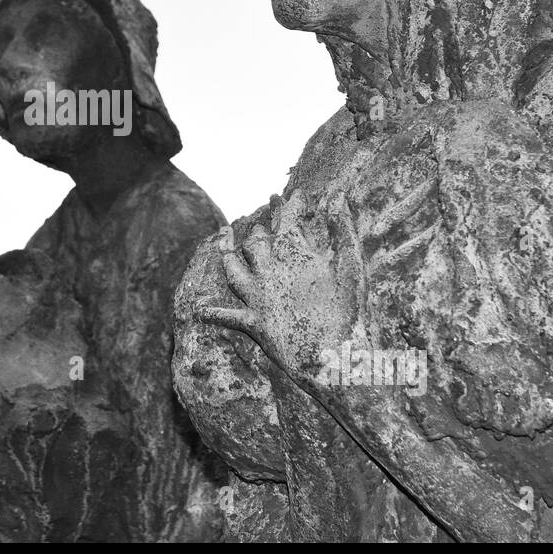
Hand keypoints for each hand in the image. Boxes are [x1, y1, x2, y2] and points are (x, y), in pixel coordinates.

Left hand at [199, 195, 341, 381]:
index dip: (289, 204)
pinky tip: (200, 310)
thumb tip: (337, 194)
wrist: (333, 360)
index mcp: (292, 255)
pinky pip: (227, 316)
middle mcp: (268, 272)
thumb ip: (342, 227)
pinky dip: (213, 313)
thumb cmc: (349, 312)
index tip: (292, 193)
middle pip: (257, 240)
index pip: (286, 219)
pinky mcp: (254, 324)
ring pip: (233, 267)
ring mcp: (257, 298)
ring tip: (223, 236)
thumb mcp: (352, 265)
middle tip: (263, 212)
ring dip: (227, 250)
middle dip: (261, 223)